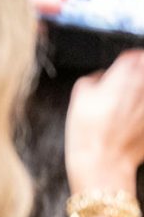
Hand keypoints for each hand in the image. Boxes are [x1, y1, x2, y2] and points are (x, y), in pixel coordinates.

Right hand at [65, 50, 143, 195]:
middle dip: (138, 73)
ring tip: (131, 103)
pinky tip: (133, 119)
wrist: (104, 162)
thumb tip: (102, 79)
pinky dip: (141, 111)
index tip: (123, 67)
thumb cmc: (89, 132)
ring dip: (140, 93)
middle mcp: (143, 86)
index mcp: (125, 74)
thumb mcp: (78, 97)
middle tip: (128, 84)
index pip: (134, 55)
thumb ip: (93, 80)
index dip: (127, 60)